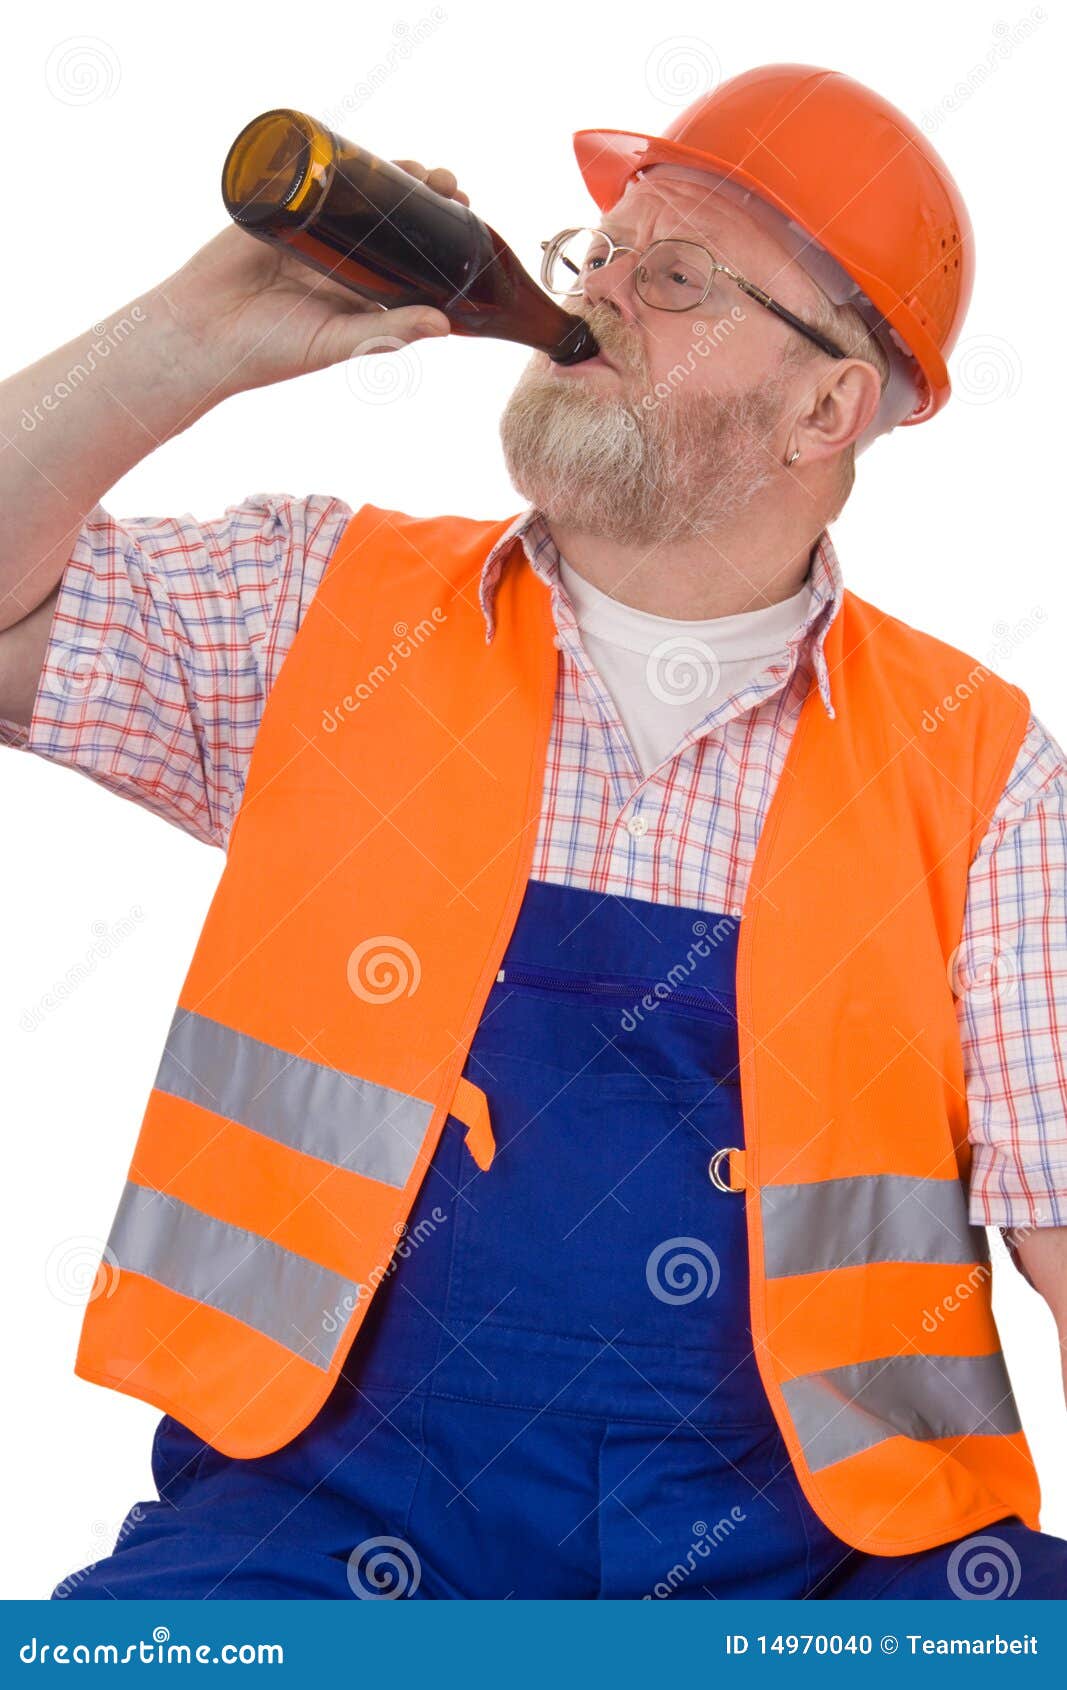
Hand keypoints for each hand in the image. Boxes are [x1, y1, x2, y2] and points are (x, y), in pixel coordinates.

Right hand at [154, 160, 467, 400]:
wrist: (203, 336)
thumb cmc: (271, 352)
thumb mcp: (338, 343)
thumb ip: (388, 332)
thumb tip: (444, 325)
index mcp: (357, 286)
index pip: (406, 250)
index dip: (435, 230)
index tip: (465, 212)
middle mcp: (337, 252)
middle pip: (387, 213)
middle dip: (420, 193)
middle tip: (448, 184)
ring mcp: (306, 225)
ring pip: (353, 190)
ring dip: (388, 172)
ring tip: (418, 168)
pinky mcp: (272, 206)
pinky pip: (304, 175)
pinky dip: (330, 159)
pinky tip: (360, 149)